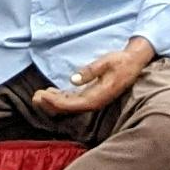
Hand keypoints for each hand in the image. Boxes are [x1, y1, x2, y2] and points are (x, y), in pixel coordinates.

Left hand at [32, 39, 153, 116]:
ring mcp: (92, 100)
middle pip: (67, 108)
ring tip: (39, 94)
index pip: (71, 104)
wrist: (134, 62)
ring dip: (53, 101)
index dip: (55, 102)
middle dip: (50, 104)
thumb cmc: (121, 61)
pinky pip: (73, 100)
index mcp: (97, 97)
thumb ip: (91, 71)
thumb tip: (73, 79)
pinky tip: (53, 92)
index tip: (42, 96)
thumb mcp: (107, 62)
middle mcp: (93, 102)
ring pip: (69, 105)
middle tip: (35, 96)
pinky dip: (61, 97)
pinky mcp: (92, 95)